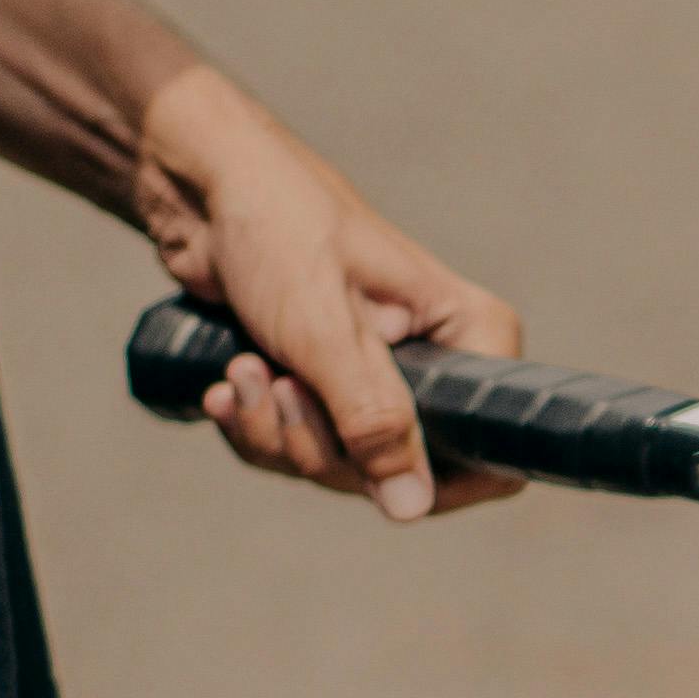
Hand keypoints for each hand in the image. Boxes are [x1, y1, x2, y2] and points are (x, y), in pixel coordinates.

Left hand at [129, 71, 524, 528]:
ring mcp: (374, 381)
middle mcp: (435, 365)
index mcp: (469, 337)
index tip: (367, 467)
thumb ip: (375, 419)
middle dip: (319, 444)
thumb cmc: (278, 229)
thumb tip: (412, 506)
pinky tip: (226, 386)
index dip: (437, 481)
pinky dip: (255, 426)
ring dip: (275, 431)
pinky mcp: (321, 389)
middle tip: (276, 383)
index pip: (496, 449)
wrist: (201, 190)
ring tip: (243, 371)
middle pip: (400, 472)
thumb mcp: (327, 330)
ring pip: (340, 467)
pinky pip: (296, 449)